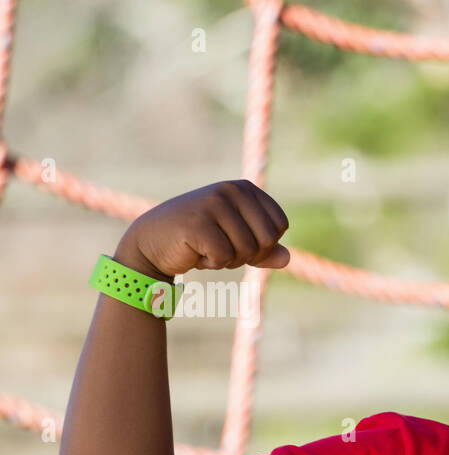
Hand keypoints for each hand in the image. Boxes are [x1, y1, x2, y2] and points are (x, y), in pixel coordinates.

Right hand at [116, 179, 290, 279]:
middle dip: (248, 254)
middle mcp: (231, 190)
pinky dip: (212, 263)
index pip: (280, 225)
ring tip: (206, 247)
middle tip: (221, 247)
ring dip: (228, 260)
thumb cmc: (200, 240)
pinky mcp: (198, 223)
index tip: (238, 240)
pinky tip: (194, 251)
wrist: (152, 243)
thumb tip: (287, 258)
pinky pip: (225, 257)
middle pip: (268, 240)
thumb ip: (264, 250)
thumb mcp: (237, 241)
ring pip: (248, 251)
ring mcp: (213, 204)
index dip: (264, 243)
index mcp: (244, 188)